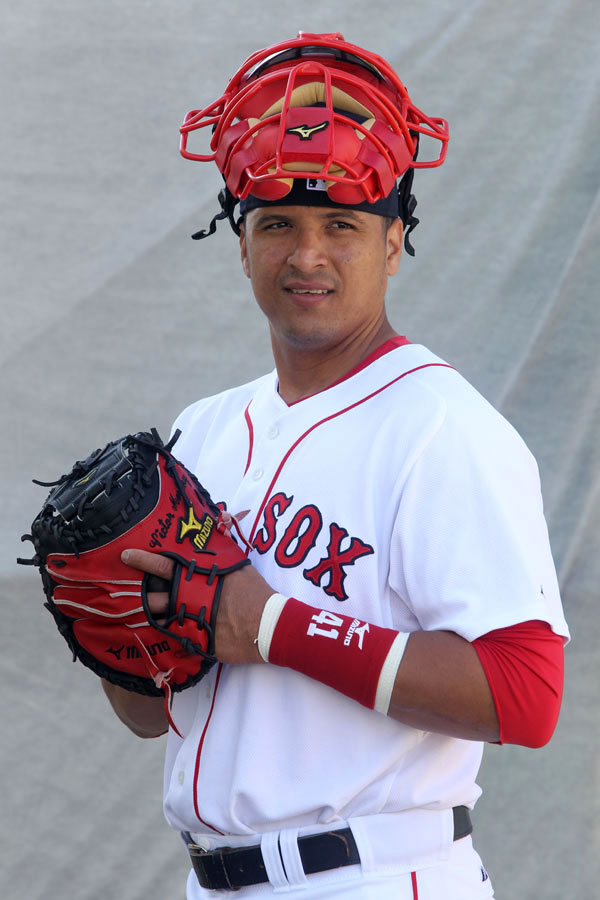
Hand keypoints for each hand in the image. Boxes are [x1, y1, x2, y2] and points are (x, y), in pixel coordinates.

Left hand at [121, 549, 272, 664]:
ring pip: (160, 620)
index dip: (143, 560)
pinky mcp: (196, 641)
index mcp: (198, 577)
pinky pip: (175, 639)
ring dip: (149, 617)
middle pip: (154, 597)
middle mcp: (189, 598)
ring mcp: (190, 622)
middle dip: (137, 595)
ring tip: (134, 616)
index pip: (163, 565)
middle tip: (120, 593)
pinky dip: (167, 637)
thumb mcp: (239, 565)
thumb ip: (225, 549)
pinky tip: (158, 638)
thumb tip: (225, 521)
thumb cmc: (254, 591)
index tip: (126, 556)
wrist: (266, 624)